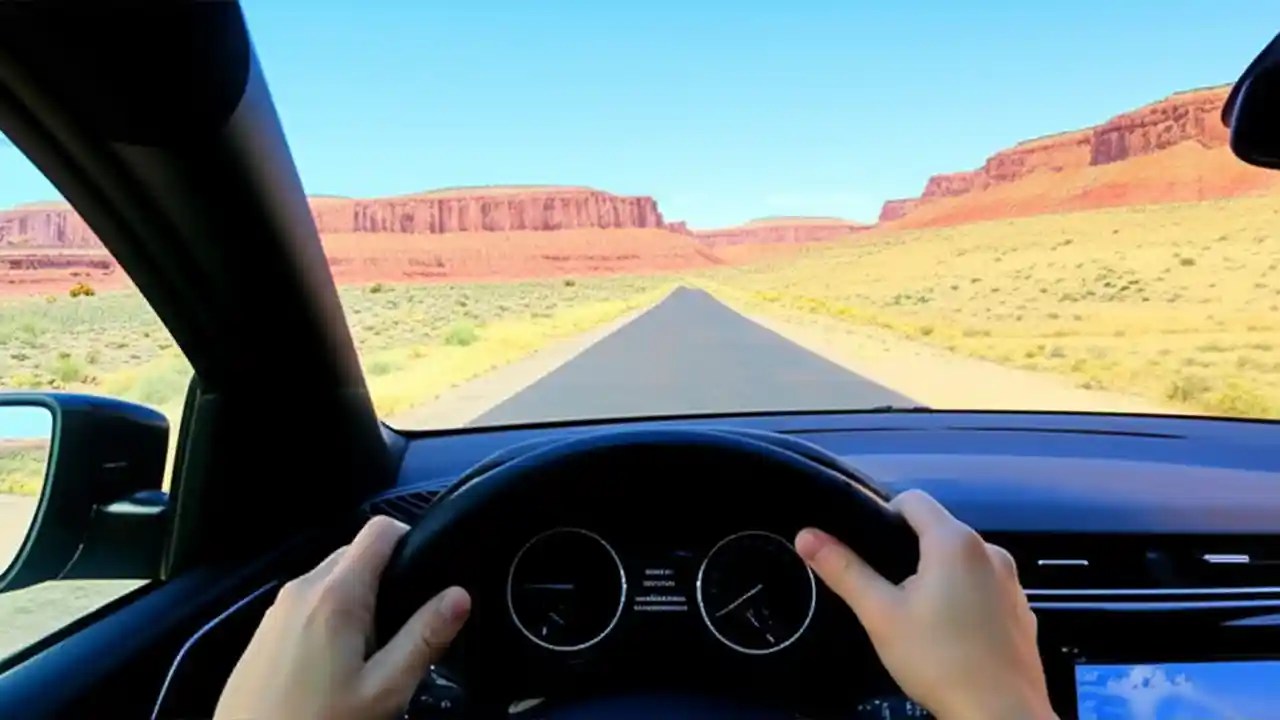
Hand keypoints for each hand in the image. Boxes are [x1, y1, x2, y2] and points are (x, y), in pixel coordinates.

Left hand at [214, 516, 470, 719]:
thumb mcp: (383, 690)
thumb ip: (424, 638)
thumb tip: (460, 595)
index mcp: (335, 594)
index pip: (380, 529)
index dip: (411, 540)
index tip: (426, 578)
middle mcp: (302, 588)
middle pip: (356, 554)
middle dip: (385, 580)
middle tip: (401, 632)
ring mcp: (276, 609)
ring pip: (331, 580)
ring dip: (357, 602)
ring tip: (369, 655)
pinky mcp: (263, 632)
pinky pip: (308, 604)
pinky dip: (329, 618)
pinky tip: (333, 666)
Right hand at [795, 490, 1054, 719]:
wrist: (1000, 714)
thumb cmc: (938, 660)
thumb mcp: (880, 615)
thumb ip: (843, 569)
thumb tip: (806, 535)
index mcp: (955, 541)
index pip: (913, 500)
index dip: (885, 514)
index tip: (870, 551)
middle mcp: (990, 551)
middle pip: (939, 532)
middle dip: (911, 553)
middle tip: (889, 593)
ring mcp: (1012, 582)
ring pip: (963, 562)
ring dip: (940, 577)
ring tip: (921, 618)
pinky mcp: (1023, 611)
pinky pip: (986, 589)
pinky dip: (967, 599)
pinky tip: (954, 635)